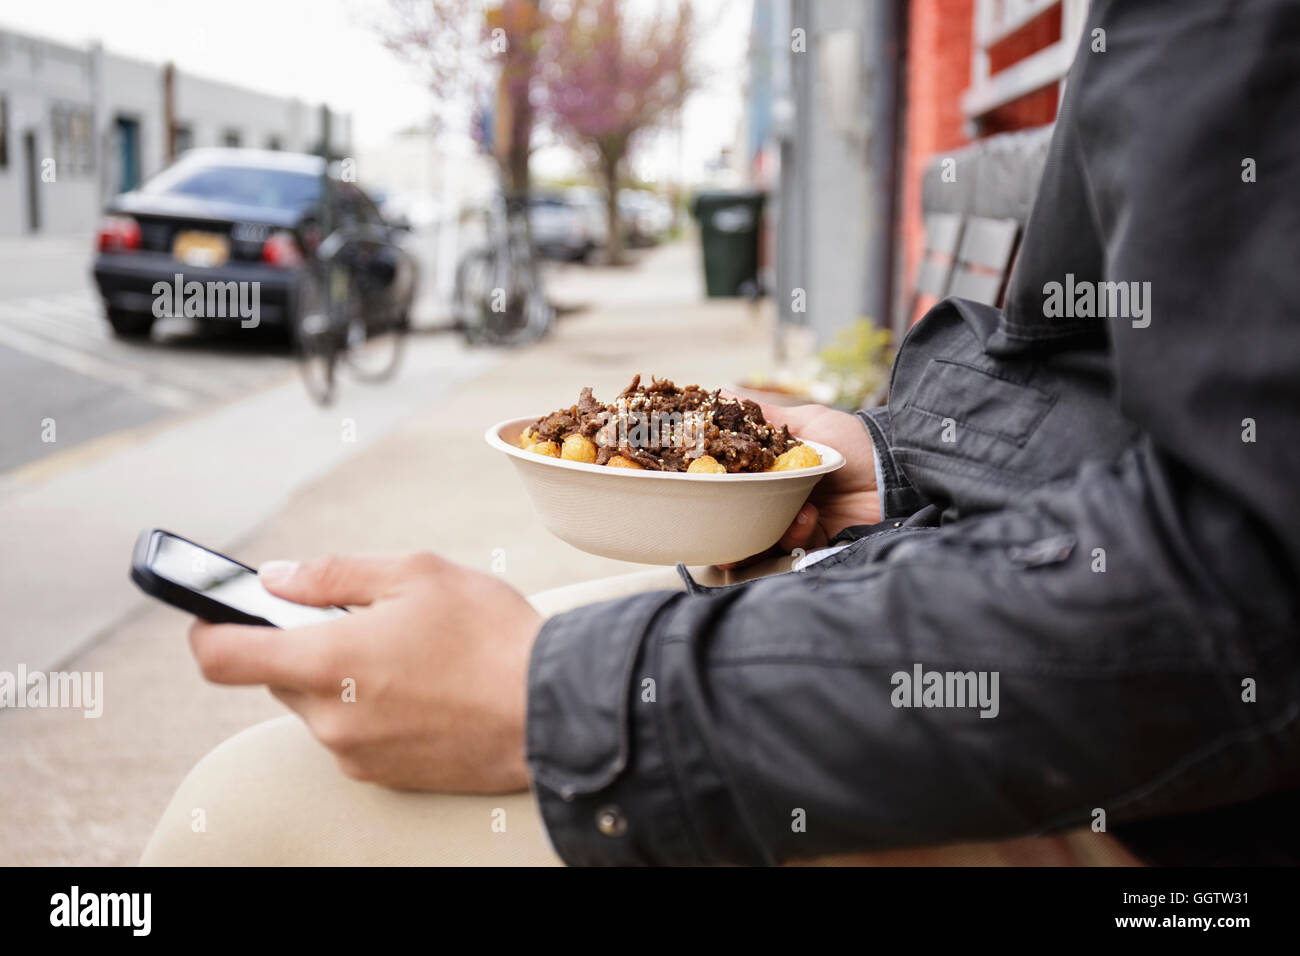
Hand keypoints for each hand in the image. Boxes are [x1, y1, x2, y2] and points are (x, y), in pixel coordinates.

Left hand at [188, 553, 541, 792]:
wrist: (554, 710)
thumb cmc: (492, 635)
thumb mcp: (416, 575)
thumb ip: (333, 575)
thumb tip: (276, 579)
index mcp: (327, 663)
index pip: (220, 657)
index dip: (209, 628)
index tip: (218, 613)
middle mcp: (329, 719)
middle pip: (276, 676)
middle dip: (305, 644)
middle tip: (363, 619)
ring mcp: (355, 756)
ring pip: (319, 705)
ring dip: (343, 677)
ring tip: (410, 654)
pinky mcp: (384, 777)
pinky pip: (353, 735)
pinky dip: (371, 708)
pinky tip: (424, 688)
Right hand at [720, 401, 881, 566]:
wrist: (896, 472)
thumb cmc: (853, 441)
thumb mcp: (807, 421)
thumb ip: (763, 414)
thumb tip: (722, 393)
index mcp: (772, 469)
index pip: (733, 480)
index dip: (713, 486)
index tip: (694, 487)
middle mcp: (778, 496)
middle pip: (738, 515)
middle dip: (723, 525)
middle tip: (714, 526)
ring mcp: (794, 521)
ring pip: (758, 538)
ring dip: (757, 532)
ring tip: (772, 517)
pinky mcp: (813, 542)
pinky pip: (788, 548)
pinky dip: (793, 534)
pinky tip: (809, 517)